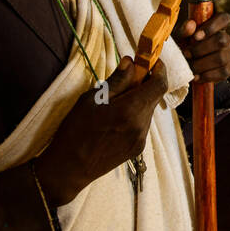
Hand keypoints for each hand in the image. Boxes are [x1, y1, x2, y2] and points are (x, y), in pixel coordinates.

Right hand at [30, 57, 168, 205]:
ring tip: (117, 99)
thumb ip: (116, 81)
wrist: (69, 169)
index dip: (160, 70)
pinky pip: (142, 124)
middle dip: (146, 83)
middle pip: (154, 97)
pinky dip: (135, 114)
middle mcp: (141, 126)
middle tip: (129, 75)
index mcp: (130, 110)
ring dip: (139, 99)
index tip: (152, 61)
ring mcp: (140, 139)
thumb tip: (130, 62)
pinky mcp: (137, 149)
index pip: (159, 85)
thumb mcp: (90, 100)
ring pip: (148, 110)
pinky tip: (116, 116)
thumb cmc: (74, 131)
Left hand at [175, 12, 229, 83]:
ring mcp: (229, 53)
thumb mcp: (179, 38)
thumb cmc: (183, 47)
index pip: (224, 18)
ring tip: (189, 67)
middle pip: (222, 40)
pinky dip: (207, 75)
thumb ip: (183, 30)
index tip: (196, 36)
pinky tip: (196, 76)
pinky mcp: (229, 68)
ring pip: (221, 57)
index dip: (213, 26)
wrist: (184, 69)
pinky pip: (223, 72)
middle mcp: (225, 38)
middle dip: (201, 49)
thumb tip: (191, 24)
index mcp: (215, 26)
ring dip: (202, 64)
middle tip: (186, 54)